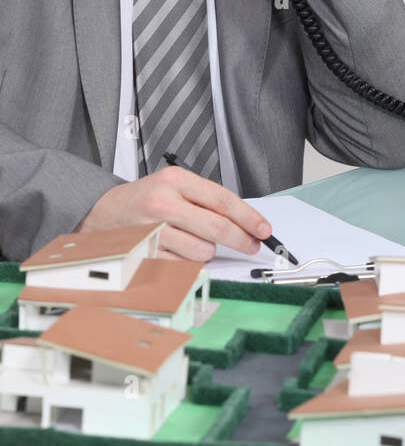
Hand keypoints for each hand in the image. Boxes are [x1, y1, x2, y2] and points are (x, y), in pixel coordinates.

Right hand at [72, 169, 272, 261]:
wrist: (99, 213)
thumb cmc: (142, 199)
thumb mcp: (174, 185)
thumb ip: (205, 199)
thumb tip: (244, 220)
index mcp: (175, 180)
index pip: (223, 200)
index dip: (248, 217)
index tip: (263, 228)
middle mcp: (163, 203)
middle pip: (217, 228)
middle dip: (242, 239)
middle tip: (252, 245)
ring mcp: (153, 230)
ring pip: (203, 251)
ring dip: (206, 250)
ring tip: (191, 239)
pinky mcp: (146, 254)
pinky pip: (184, 265)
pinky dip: (188, 262)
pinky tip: (176, 250)